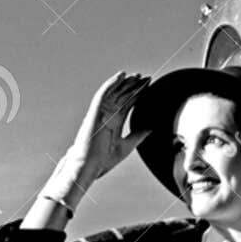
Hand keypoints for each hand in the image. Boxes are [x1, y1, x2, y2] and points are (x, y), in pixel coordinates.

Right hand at [55, 71, 150, 195]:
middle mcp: (108, 115)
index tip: (149, 87)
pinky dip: (112, 84)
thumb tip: (150, 129)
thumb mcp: (126, 146)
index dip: (138, 95)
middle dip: (134, 86)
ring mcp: (101, 112)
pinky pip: (104, 94)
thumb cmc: (104, 160)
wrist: (90, 166)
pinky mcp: (95, 112)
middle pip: (123, 96)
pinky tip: (121, 76)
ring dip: (125, 83)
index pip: (128, 104)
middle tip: (146, 78)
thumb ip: (138, 135)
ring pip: (114, 92)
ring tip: (136, 75)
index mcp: (115, 122)